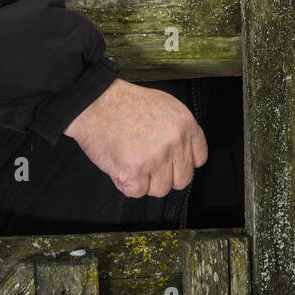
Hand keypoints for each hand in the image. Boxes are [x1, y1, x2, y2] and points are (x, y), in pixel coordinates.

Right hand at [64, 79, 208, 198]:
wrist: (95, 103)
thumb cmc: (125, 102)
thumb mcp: (164, 105)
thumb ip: (179, 130)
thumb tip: (184, 153)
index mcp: (185, 124)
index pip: (199, 158)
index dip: (183, 162)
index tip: (172, 161)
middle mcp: (175, 141)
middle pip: (182, 179)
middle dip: (165, 176)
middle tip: (149, 166)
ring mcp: (156, 158)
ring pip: (161, 189)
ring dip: (146, 182)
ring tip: (132, 163)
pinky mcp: (135, 171)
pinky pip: (137, 192)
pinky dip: (127, 184)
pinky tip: (121, 166)